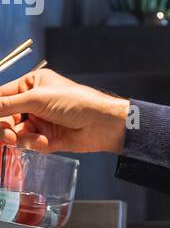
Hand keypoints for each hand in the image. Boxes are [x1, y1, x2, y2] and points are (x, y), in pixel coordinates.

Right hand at [0, 66, 130, 154]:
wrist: (101, 124)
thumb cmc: (74, 102)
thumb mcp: (37, 98)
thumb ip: (7, 104)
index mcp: (30, 84)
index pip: (1, 96)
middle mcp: (32, 102)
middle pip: (3, 117)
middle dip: (2, 126)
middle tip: (6, 135)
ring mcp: (38, 121)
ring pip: (13, 132)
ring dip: (17, 137)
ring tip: (18, 139)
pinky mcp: (45, 138)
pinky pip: (28, 143)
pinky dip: (34, 143)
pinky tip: (46, 141)